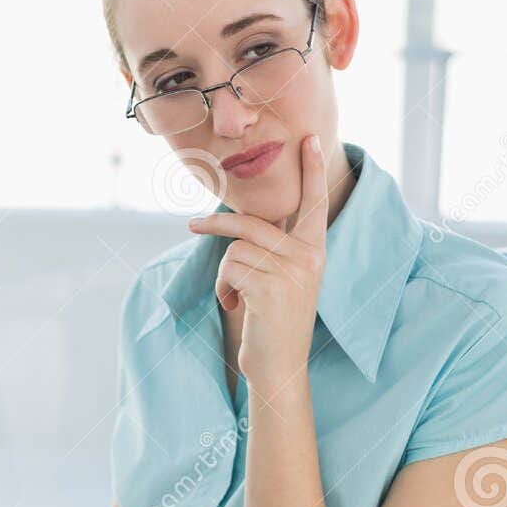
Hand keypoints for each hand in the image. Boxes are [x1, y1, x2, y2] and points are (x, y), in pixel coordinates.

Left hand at [187, 133, 328, 390]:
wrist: (279, 366)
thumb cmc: (274, 321)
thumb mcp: (283, 279)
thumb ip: (274, 248)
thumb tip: (241, 222)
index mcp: (315, 251)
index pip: (314, 204)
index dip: (311, 171)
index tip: (307, 140)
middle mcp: (310, 256)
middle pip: (252, 222)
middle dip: (216, 223)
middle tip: (191, 223)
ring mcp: (293, 271)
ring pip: (236, 247)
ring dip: (226, 274)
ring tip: (237, 297)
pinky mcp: (270, 286)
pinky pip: (229, 267)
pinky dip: (224, 288)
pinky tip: (236, 306)